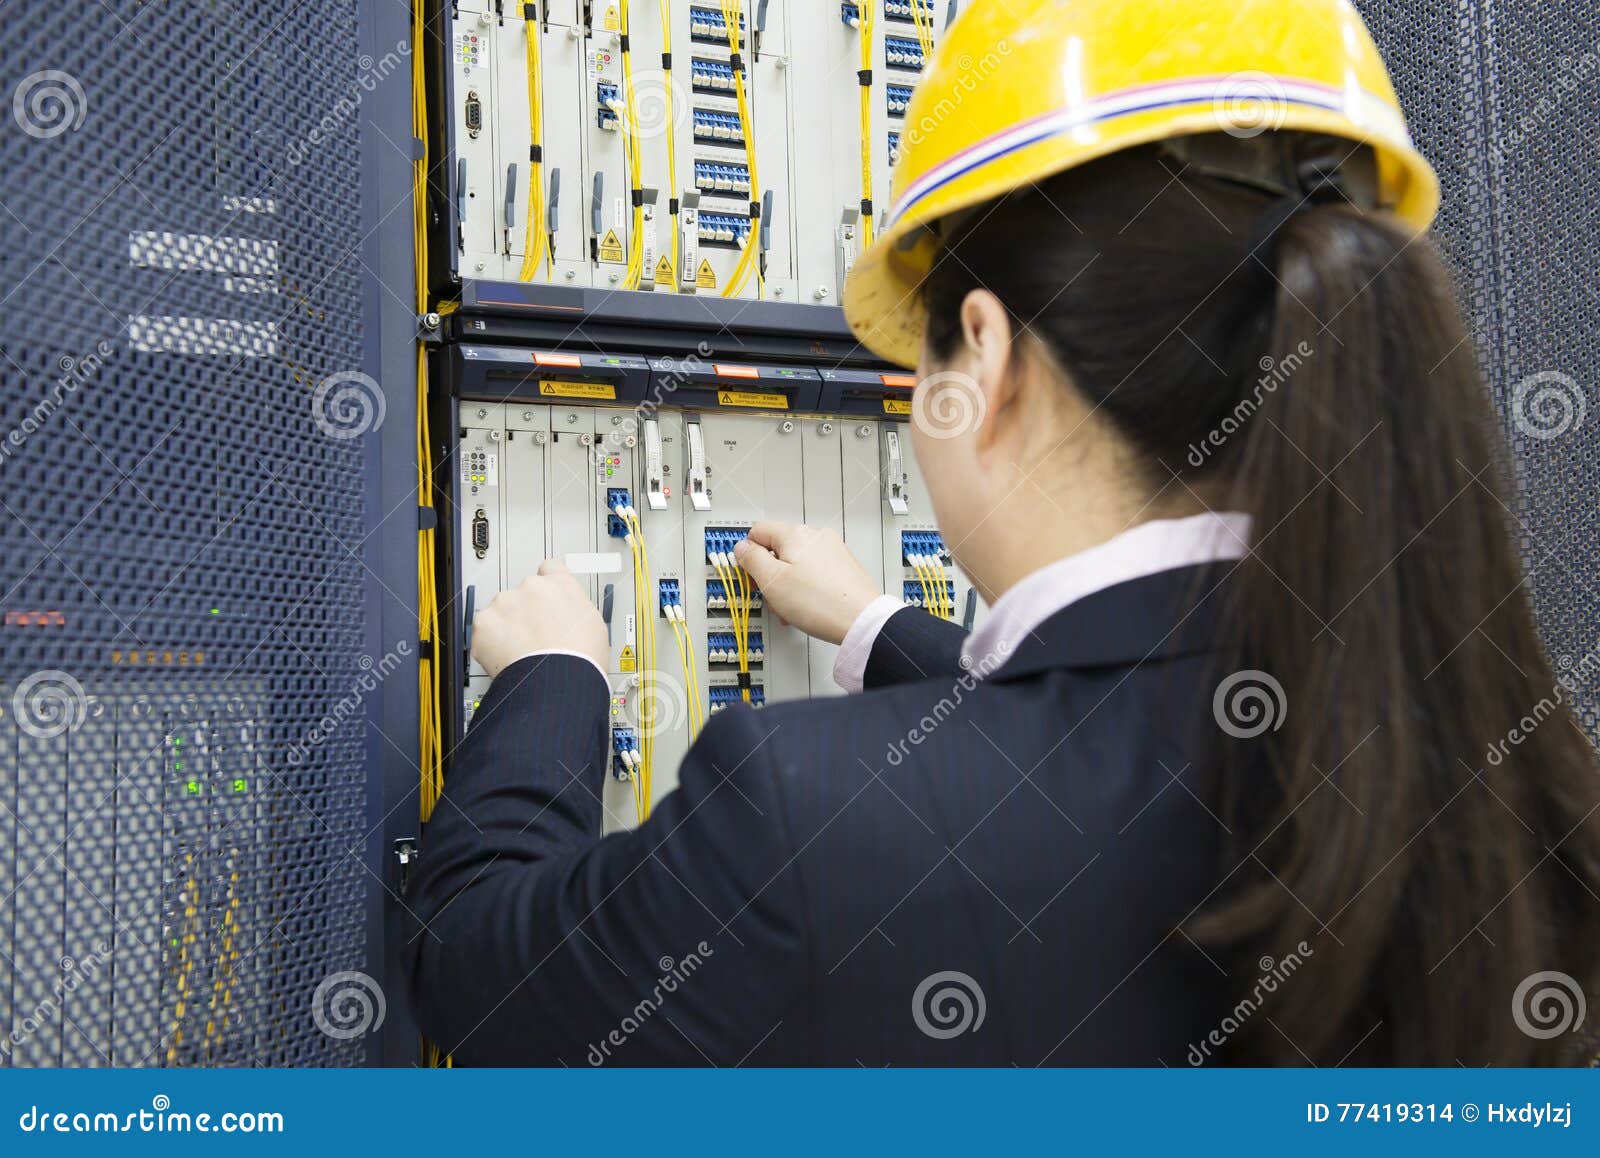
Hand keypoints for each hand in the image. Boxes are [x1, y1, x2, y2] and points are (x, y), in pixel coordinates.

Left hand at [471, 558, 607, 678]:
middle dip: (525, 611)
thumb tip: (568, 614)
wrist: (556, 681)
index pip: (549, 568)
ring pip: (500, 610)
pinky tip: (506, 656)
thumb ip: (574, 607)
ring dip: (507, 625)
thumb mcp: (594, 623)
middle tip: (534, 636)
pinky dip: (490, 642)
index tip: (545, 595)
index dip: (547, 583)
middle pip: (523, 593)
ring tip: (520, 651)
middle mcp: (531, 586)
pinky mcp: (484, 622)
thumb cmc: (580, 659)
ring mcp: (505, 602)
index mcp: (560, 584)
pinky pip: (483, 630)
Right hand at [733, 522, 882, 645]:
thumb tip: (742, 548)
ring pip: (796, 564)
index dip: (748, 554)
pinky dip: (806, 588)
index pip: (758, 532)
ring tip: (792, 608)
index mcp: (796, 534)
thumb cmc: (821, 602)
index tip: (751, 574)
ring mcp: (833, 551)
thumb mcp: (772, 581)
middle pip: (778, 550)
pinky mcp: (843, 567)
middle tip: (773, 596)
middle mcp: (816, 536)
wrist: (861, 620)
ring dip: (788, 585)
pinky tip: (808, 607)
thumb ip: (751, 559)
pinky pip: (814, 573)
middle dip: (771, 575)